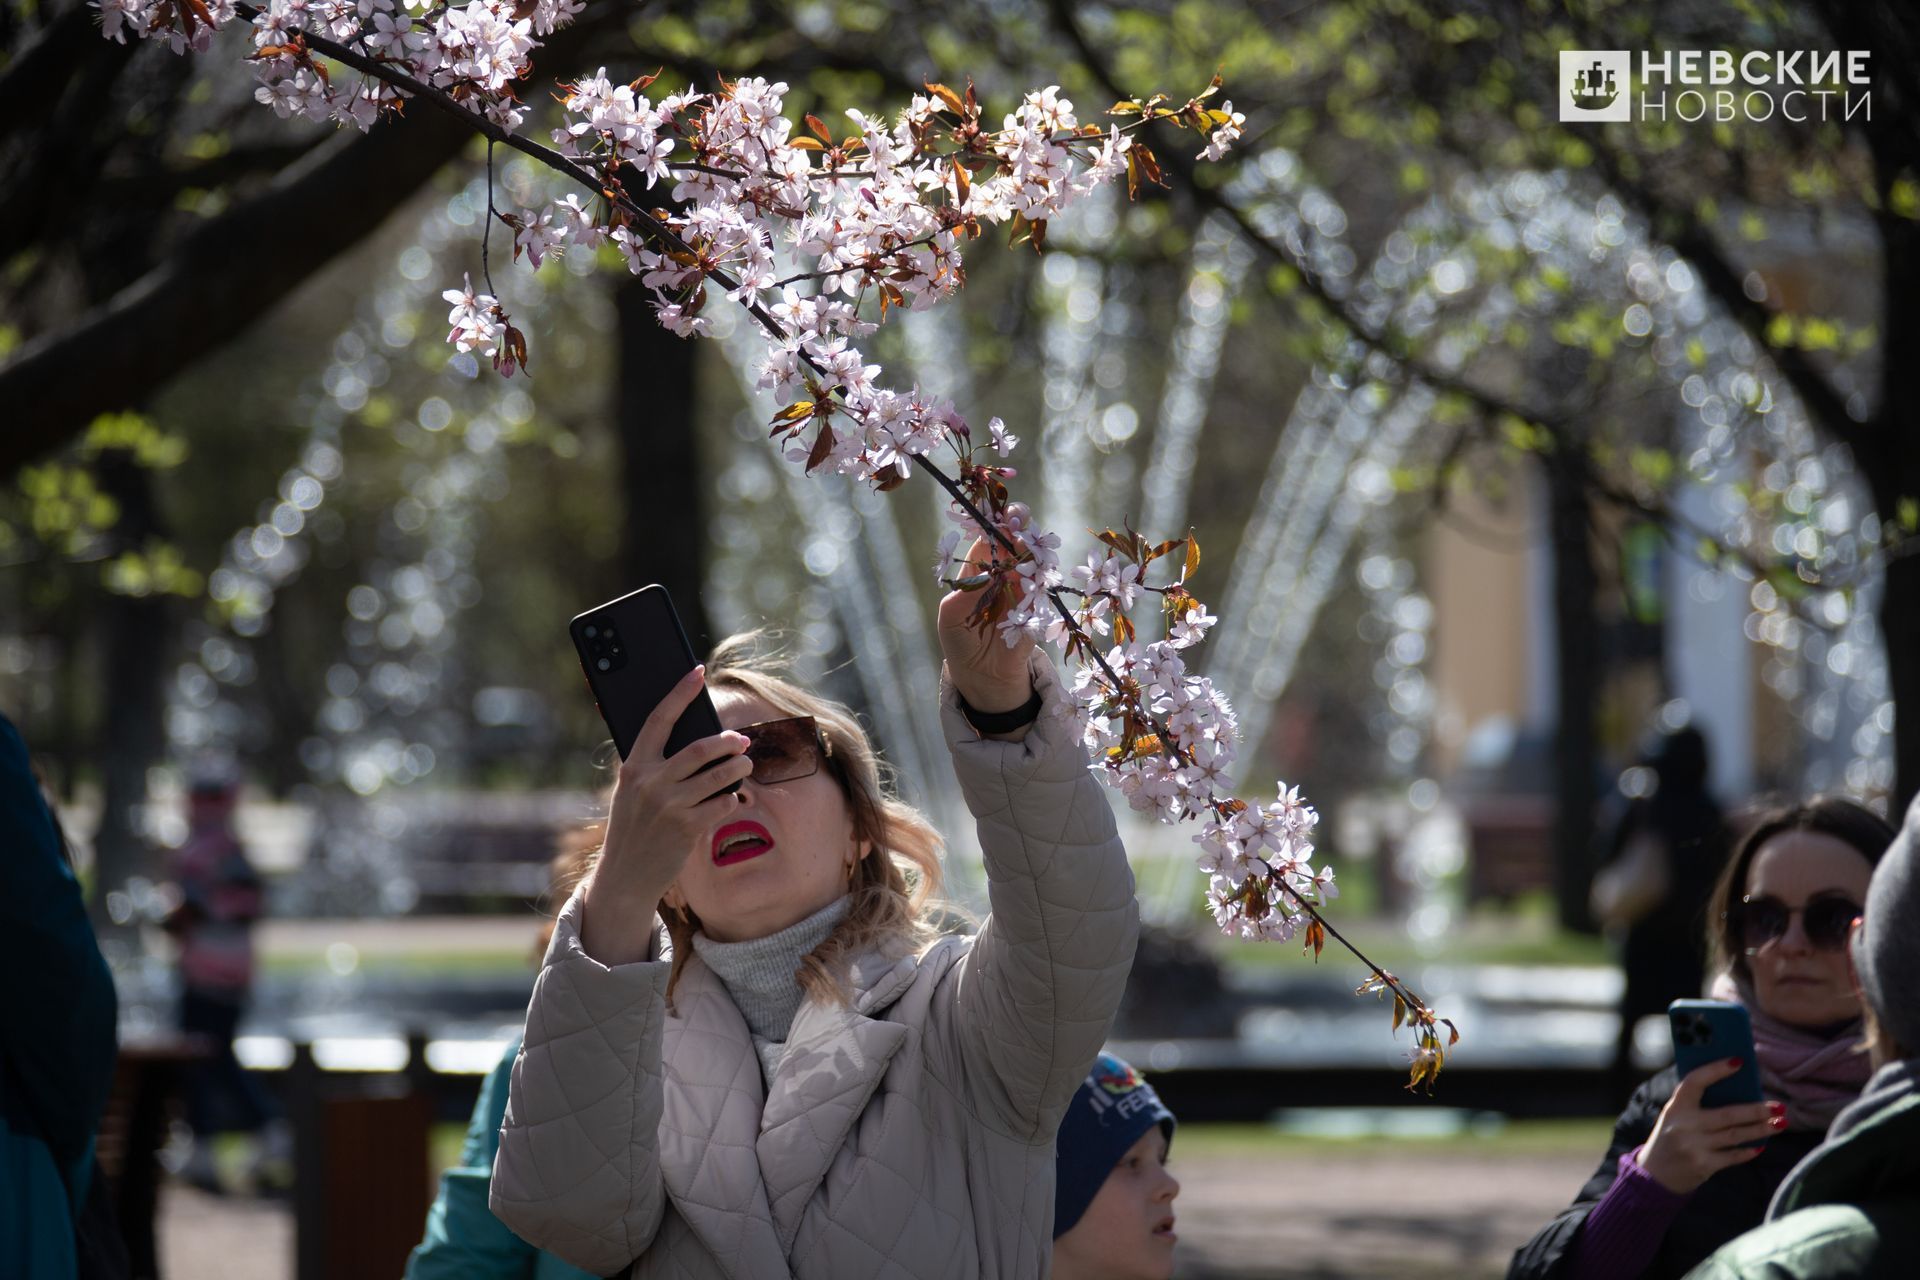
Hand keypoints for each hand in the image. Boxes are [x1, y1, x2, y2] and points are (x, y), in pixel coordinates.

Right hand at [578, 666, 753, 964]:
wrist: (626, 873)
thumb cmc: (634, 823)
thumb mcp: (631, 789)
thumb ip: (653, 763)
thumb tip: (693, 735)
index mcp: (633, 765)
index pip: (659, 719)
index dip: (679, 693)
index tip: (697, 672)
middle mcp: (650, 782)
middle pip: (700, 748)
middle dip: (728, 741)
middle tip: (743, 740)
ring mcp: (669, 806)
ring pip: (718, 775)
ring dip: (738, 766)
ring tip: (745, 763)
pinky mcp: (687, 828)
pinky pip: (722, 803)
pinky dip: (732, 796)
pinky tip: (732, 796)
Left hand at [937, 535, 1036, 714]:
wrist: (983, 676)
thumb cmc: (960, 641)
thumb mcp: (951, 615)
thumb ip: (966, 590)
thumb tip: (987, 569)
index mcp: (980, 571)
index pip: (988, 540)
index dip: (994, 525)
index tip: (999, 516)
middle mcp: (1004, 575)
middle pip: (1016, 542)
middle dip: (1019, 527)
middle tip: (1019, 521)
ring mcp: (1025, 589)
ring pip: (1035, 559)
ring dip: (1033, 548)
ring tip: (1026, 546)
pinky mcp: (1039, 608)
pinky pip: (1044, 588)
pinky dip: (1042, 578)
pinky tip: (1037, 573)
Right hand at [1635, 1058, 1784, 1193]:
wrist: (1655, 1174)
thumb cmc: (1672, 1137)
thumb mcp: (1676, 1116)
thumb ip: (1697, 1105)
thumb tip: (1739, 1092)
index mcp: (1675, 1106)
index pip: (1695, 1081)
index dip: (1715, 1070)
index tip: (1739, 1061)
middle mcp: (1684, 1125)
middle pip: (1727, 1114)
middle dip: (1756, 1111)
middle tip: (1779, 1106)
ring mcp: (1693, 1146)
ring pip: (1735, 1135)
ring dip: (1761, 1129)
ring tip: (1780, 1123)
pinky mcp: (1703, 1165)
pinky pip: (1732, 1156)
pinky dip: (1748, 1151)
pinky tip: (1761, 1146)